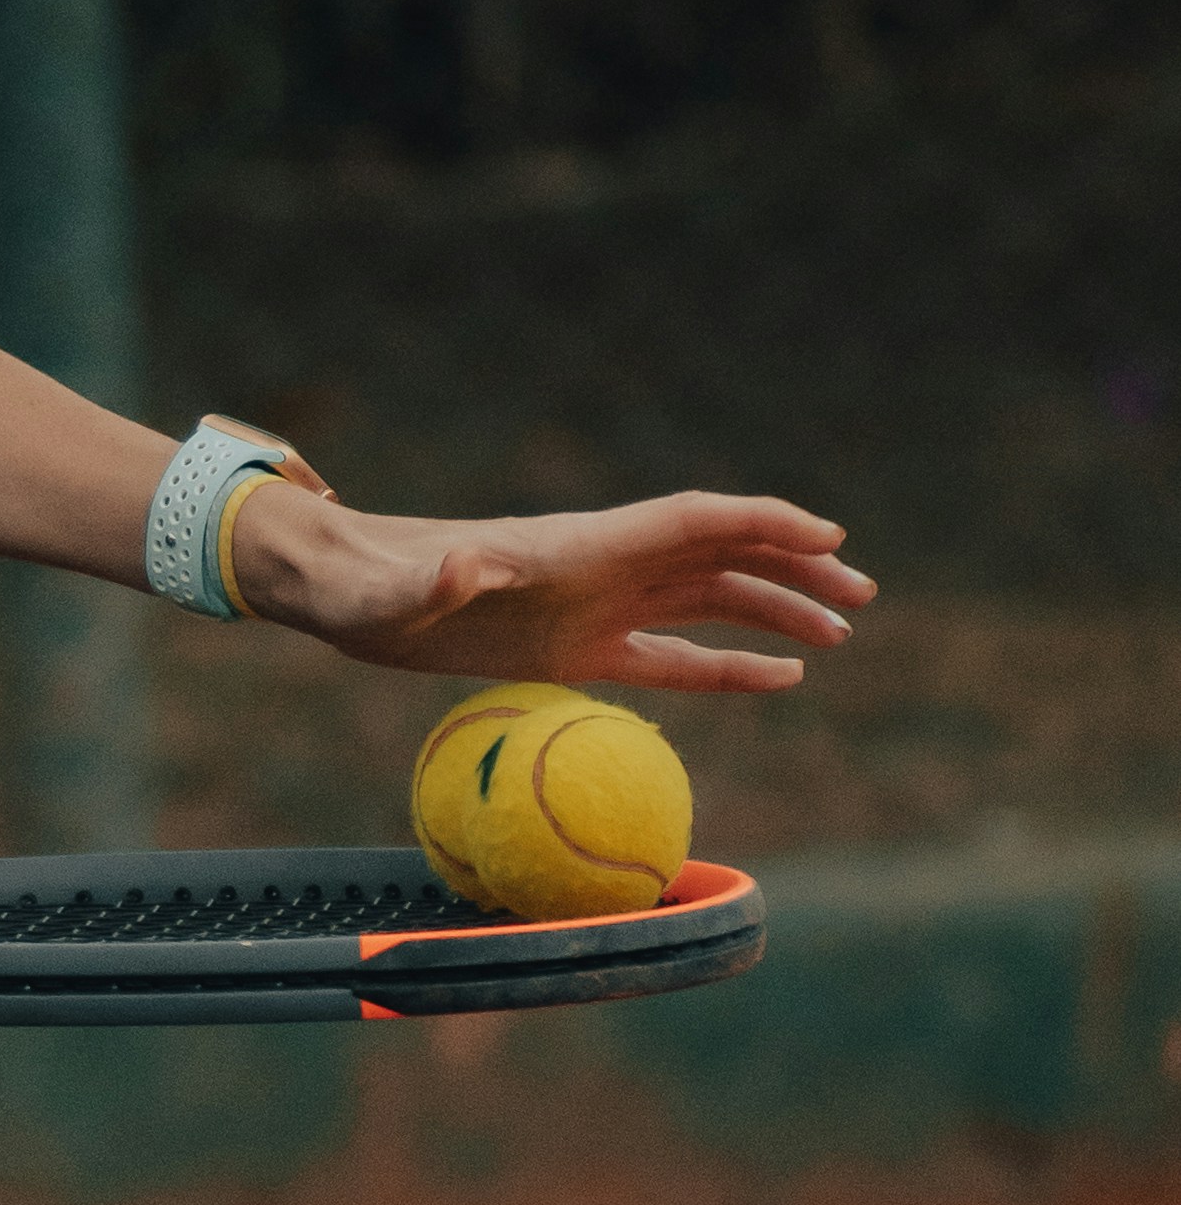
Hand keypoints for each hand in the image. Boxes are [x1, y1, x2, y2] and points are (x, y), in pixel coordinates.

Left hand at [232, 483, 874, 691]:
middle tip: (860, 597)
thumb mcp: (400, 591)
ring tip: (840, 636)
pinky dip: (725, 668)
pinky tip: (778, 682)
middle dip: (790, 570)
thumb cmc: (370, 587)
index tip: (828, 537)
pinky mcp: (574, 651)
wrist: (344, 592)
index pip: (690, 522)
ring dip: (772, 614)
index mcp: (577, 548)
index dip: (760, 525)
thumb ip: (435, 581)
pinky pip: (667, 658)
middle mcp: (598, 568)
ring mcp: (592, 608)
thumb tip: (460, 568)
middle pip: (718, 559)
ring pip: (706, 603)